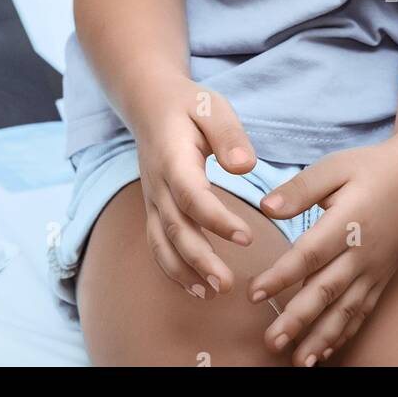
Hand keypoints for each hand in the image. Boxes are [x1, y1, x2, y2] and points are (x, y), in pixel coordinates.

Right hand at [130, 76, 258, 298]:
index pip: (192, 195)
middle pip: (175, 227)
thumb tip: (245, 167)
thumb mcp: (212, 106)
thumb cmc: (188, 105)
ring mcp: (153, 198)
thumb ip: (228, 134)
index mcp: (173, 158)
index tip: (248, 237)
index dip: (217, 220)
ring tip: (213, 294)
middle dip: (200, 260)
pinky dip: (173, 269)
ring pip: (162, 242)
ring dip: (184, 272)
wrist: (149, 103)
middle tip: (228, 285)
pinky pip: (158, 243)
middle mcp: (158, 184)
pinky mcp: (155, 208)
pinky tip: (198, 288)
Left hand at [246, 136, 397, 365]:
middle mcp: (363, 253)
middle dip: (298, 321)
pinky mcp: (384, 276)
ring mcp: (375, 269)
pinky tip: (328, 348)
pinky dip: (346, 332)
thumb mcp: (334, 166)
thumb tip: (265, 208)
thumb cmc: (373, 167)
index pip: (308, 256)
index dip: (281, 277)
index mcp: (347, 224)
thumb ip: (300, 189)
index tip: (254, 294)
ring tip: (298, 360)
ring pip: (346, 310)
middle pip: (326, 292)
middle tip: (271, 342)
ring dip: (321, 337)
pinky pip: (363, 310)